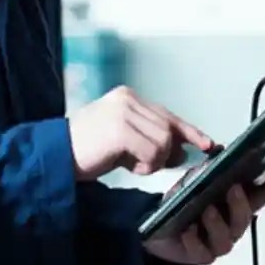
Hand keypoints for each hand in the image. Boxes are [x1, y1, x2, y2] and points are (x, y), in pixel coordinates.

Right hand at [67, 86, 214, 180]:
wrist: (55, 155)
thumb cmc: (88, 150)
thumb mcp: (123, 139)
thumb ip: (150, 138)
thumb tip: (183, 151)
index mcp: (128, 97)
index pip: (168, 114)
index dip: (190, 132)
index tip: (209, 144)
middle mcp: (128, 99)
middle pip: (169, 130)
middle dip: (165, 154)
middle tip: (141, 165)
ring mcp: (123, 112)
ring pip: (164, 142)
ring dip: (152, 162)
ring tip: (128, 163)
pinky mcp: (120, 130)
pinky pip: (151, 153)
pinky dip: (143, 166)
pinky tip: (125, 165)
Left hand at [143, 169, 264, 264]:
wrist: (161, 231)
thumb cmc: (184, 205)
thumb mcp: (194, 183)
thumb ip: (207, 170)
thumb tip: (219, 151)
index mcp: (234, 207)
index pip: (257, 198)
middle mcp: (230, 227)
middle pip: (243, 219)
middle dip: (240, 204)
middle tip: (234, 189)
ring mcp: (216, 243)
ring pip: (224, 239)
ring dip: (217, 223)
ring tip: (208, 211)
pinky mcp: (199, 255)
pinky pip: (200, 251)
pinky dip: (194, 241)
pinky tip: (187, 231)